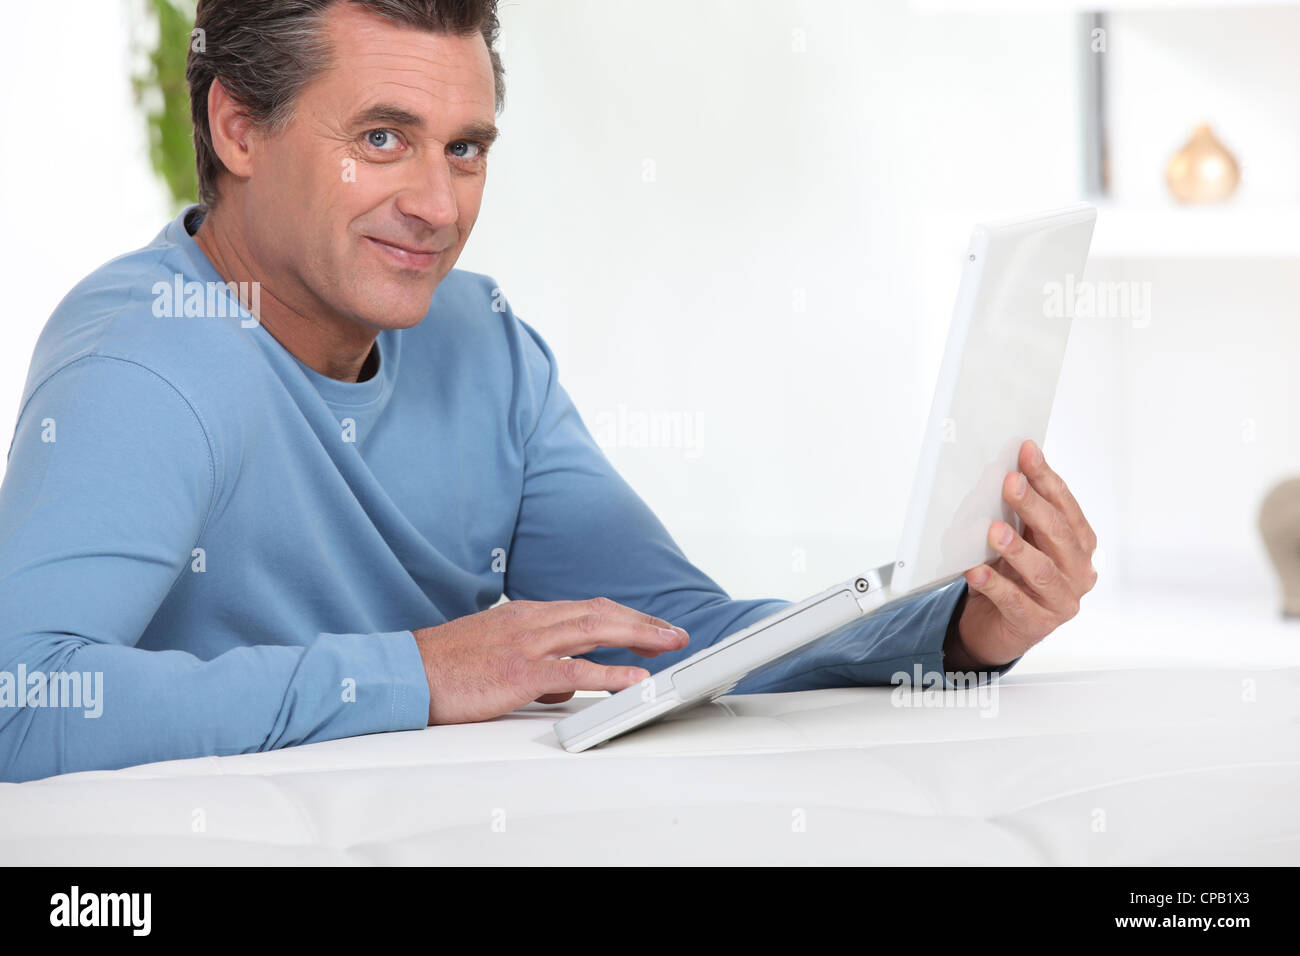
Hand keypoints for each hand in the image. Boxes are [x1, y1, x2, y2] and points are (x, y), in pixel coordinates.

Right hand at [413, 596, 689, 724]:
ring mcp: (527, 644)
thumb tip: (568, 682)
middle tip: (676, 633)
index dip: (625, 616)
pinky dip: (611, 674)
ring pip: (594, 631)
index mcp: (527, 615)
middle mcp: (532, 621)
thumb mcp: (499, 653)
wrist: (407, 674)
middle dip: (643, 622)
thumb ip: (538, 661)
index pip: (588, 608)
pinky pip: (575, 670)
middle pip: (600, 613)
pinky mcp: (519, 673)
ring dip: (638, 636)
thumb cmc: (449, 668)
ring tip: (670, 646)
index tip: (652, 625)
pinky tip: (636, 679)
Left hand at [946, 439, 1097, 670]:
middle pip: (1058, 534)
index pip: (1065, 506)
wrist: (994, 626)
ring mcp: (1061, 601)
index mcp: (1079, 544)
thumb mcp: (1018, 540)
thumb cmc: (1010, 575)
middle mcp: (1079, 571)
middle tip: (1010, 483)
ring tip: (994, 531)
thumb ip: (1017, 513)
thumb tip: (1003, 472)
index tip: (1026, 452)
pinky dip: (995, 585)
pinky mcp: (1036, 625)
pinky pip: (1014, 602)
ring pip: (1042, 571)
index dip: (1046, 478)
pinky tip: (976, 571)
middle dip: (1034, 505)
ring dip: (1017, 549)